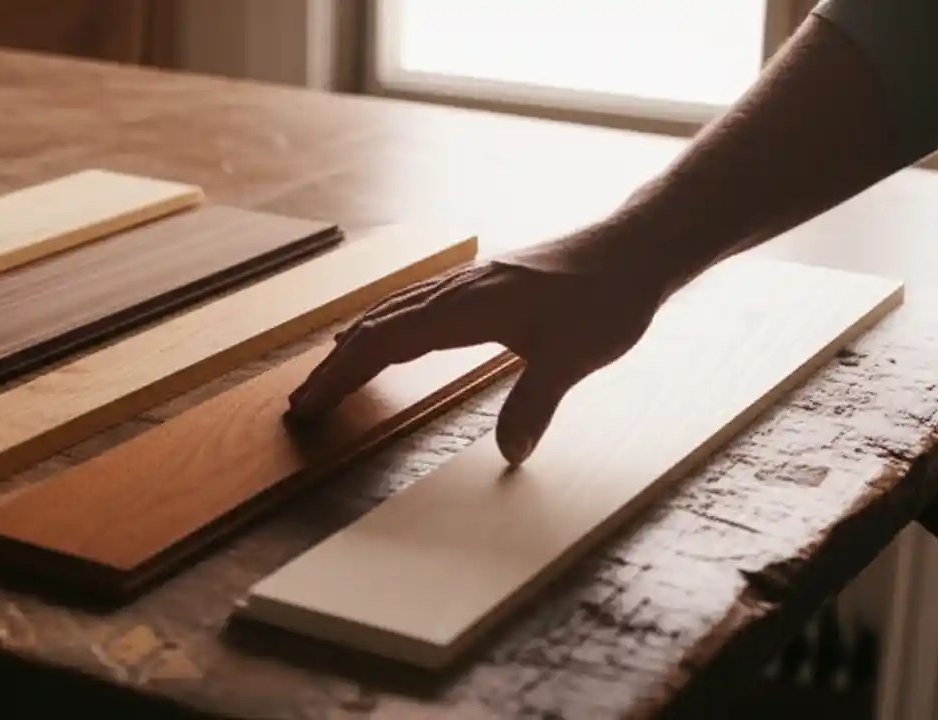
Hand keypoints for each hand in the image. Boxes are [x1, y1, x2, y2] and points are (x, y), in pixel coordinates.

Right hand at [285, 237, 665, 464]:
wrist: (635, 248)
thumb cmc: (606, 297)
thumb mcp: (574, 357)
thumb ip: (535, 404)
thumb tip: (509, 455)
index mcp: (464, 308)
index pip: (383, 343)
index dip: (342, 375)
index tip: (310, 404)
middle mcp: (455, 292)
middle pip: (375, 326)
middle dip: (334, 367)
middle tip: (301, 404)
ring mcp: (466, 285)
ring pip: (391, 312)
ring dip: (354, 345)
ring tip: (328, 375)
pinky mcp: (481, 285)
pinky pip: (414, 305)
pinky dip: (384, 327)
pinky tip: (386, 337)